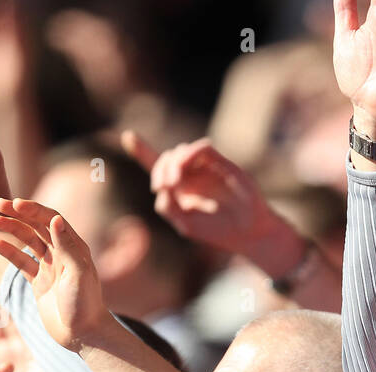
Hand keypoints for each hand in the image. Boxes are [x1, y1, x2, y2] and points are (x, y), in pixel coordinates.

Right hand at [0, 197, 109, 350]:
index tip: (15, 203)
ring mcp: (50, 268)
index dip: (33, 210)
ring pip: (27, 242)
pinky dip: (9, 252)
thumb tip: (55, 218)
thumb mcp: (78, 273)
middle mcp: (63, 254)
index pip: (52, 220)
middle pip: (38, 227)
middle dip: (18, 214)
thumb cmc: (84, 304)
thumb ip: (66, 246)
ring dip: (11, 229)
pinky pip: (22, 262)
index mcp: (75, 248)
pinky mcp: (40, 283)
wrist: (82, 334)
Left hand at [121, 131, 281, 257]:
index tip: (128, 136)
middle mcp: (192, 174)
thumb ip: (168, 206)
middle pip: (166, 158)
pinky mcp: (222, 163)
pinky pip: (202, 148)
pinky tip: (183, 171)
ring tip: (173, 184)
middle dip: (159, 169)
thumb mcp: (184, 224)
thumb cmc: (218, 231)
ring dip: (171, 164)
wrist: (247, 233)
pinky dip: (189, 155)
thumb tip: (162, 185)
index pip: (158, 164)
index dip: (142, 150)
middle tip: (165, 186)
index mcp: (181, 188)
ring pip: (181, 150)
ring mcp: (207, 168)